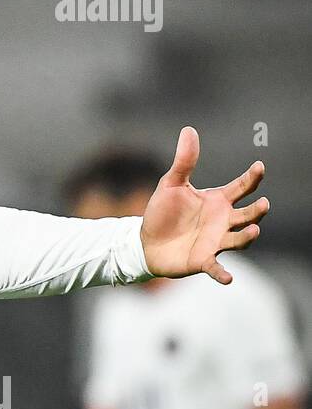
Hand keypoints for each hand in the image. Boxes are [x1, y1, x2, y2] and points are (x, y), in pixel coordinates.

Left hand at [140, 127, 268, 284]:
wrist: (144, 242)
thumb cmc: (162, 213)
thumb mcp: (171, 184)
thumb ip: (184, 161)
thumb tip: (189, 129)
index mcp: (217, 201)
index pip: (241, 188)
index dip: (251, 178)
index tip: (260, 167)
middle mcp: (222, 222)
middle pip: (247, 215)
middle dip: (256, 211)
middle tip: (263, 204)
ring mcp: (215, 242)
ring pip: (239, 240)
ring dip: (248, 236)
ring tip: (254, 229)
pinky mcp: (202, 260)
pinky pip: (216, 268)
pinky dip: (223, 273)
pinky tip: (229, 278)